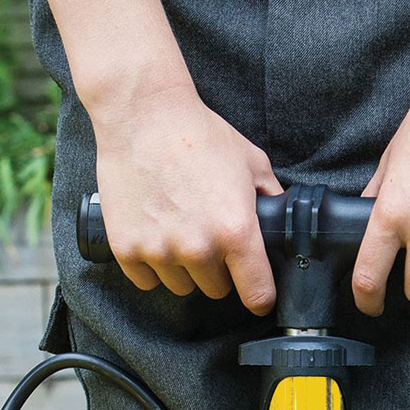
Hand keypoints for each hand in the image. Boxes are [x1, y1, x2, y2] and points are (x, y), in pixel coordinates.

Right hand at [90, 79, 280, 311]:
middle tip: (208, 236)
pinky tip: (153, 234)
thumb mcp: (250, 162)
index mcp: (235, 230)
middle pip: (216, 289)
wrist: (142, 114)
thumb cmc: (198, 133)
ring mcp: (160, 251)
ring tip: (177, 230)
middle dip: (217, 269)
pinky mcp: (127, 249)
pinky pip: (146, 280)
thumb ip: (270, 197)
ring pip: (181, 286)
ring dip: (183, 267)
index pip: (257, 293)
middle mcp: (198, 248)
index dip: (261, 296)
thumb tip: (282, 220)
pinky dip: (150, 264)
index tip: (258, 294)